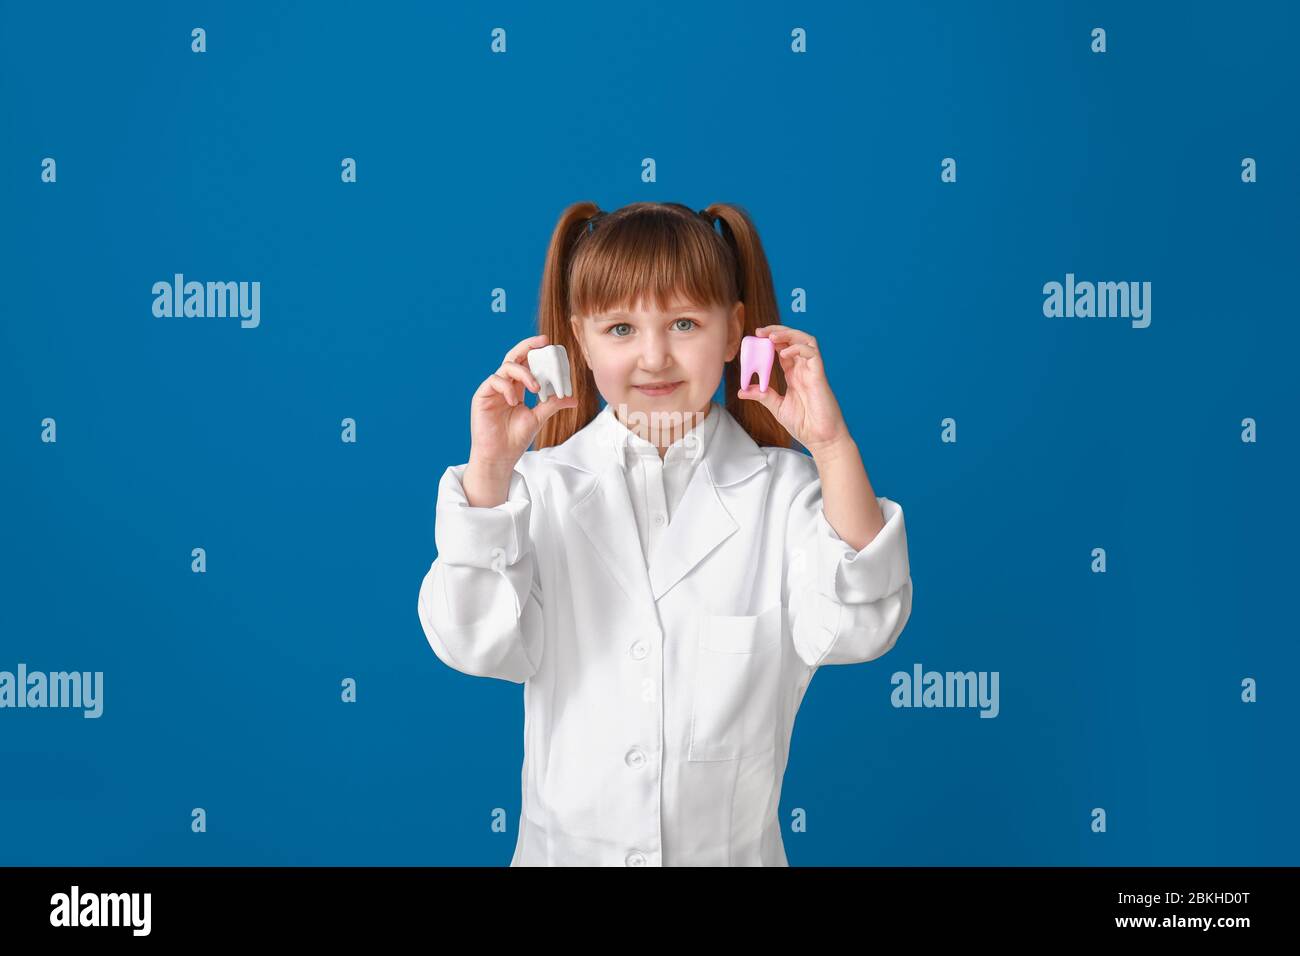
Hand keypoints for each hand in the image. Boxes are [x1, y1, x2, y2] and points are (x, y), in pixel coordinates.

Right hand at [469, 334, 577, 472]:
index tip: (551, 346)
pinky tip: (514, 402)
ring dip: (524, 373)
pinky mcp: (482, 396)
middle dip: (528, 346)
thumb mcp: (538, 418)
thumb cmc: (515, 439)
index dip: (536, 353)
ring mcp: (492, 390)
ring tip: (535, 388)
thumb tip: (572, 398)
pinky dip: (507, 388)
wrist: (500, 457)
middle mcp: (504, 385)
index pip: (526, 364)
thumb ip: (552, 404)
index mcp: (517, 388)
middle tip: (543, 343)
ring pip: (506, 367)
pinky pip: (494, 381)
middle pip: (514, 357)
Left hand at [737, 325, 850, 455]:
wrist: (821, 439)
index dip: (771, 340)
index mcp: (794, 375)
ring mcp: (812, 371)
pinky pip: (812, 354)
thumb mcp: (777, 407)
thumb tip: (741, 391)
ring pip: (805, 341)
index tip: (756, 337)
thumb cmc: (804, 424)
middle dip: (777, 331)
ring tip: (771, 336)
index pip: (782, 349)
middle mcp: (804, 369)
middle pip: (794, 340)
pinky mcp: (819, 376)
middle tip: (760, 332)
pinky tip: (784, 353)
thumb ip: (762, 396)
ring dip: (789, 334)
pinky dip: (798, 348)